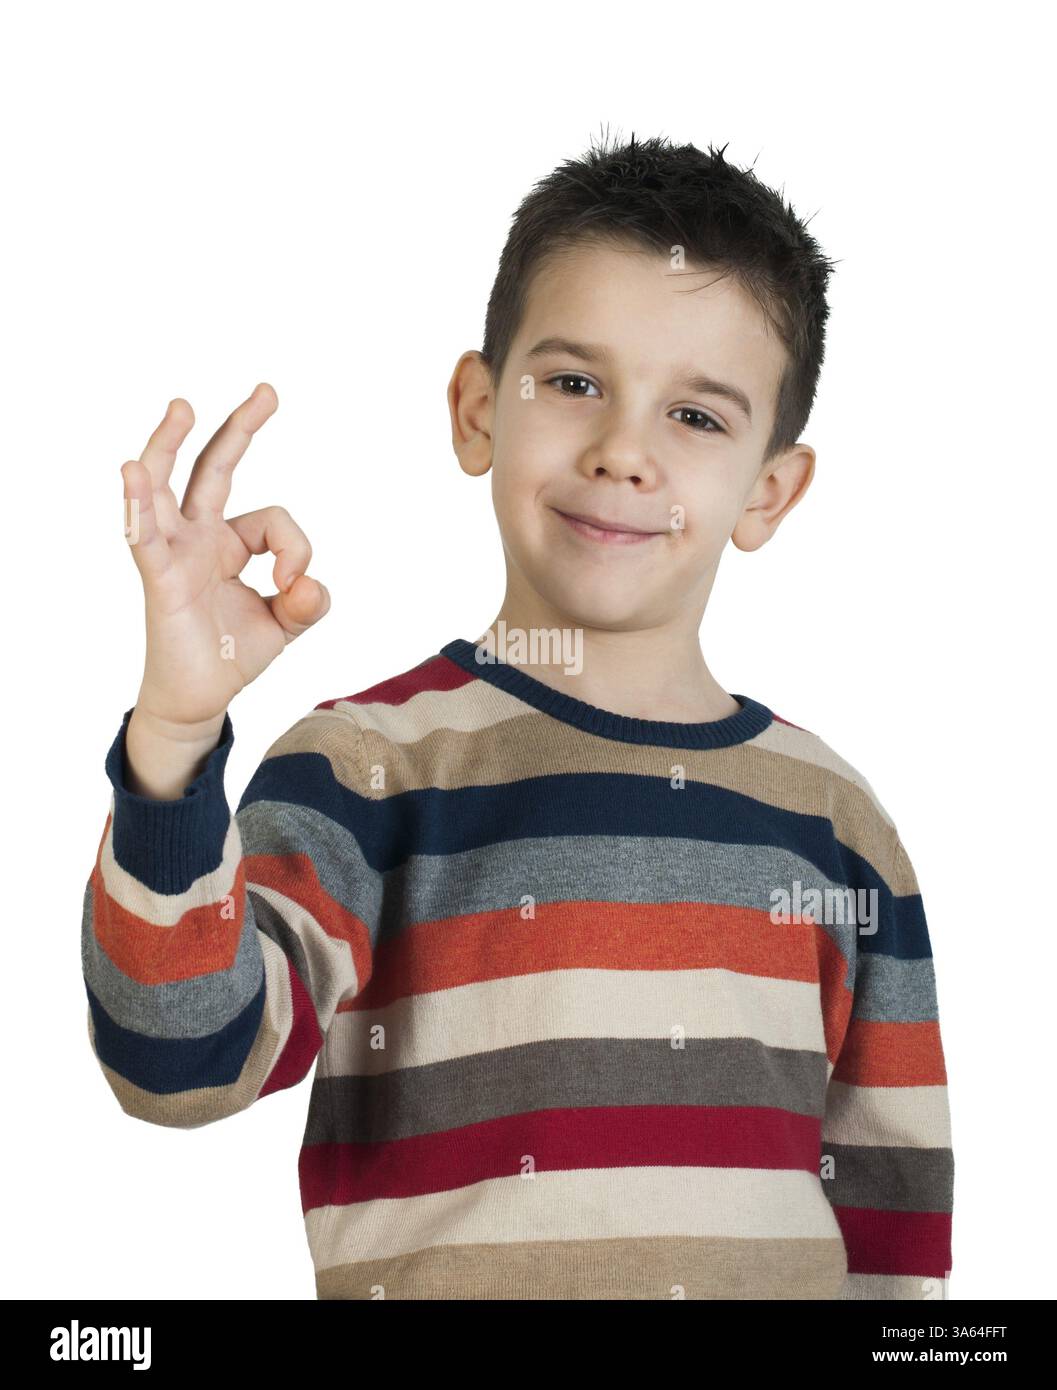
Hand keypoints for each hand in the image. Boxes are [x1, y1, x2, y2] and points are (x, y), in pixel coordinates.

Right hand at [122, 383, 330, 728]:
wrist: (200, 700)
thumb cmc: (233, 654)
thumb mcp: (285, 625)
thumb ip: (307, 603)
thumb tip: (311, 586)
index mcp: (229, 541)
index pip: (273, 518)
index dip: (295, 548)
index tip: (297, 586)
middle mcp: (198, 537)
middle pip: (215, 469)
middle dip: (240, 428)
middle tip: (269, 391)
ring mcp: (175, 554)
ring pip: (166, 487)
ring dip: (171, 446)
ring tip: (182, 406)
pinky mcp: (159, 579)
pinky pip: (144, 536)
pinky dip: (138, 504)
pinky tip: (132, 471)